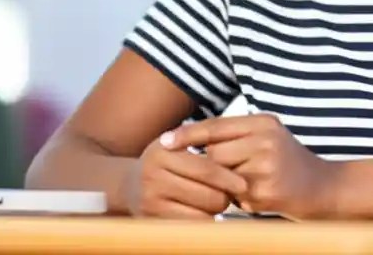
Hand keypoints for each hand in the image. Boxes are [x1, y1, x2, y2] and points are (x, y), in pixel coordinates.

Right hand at [121, 132, 248, 217]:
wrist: (129, 185)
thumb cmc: (162, 164)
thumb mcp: (174, 145)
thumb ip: (199, 144)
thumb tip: (236, 155)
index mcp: (162, 153)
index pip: (206, 168)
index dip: (228, 178)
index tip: (243, 184)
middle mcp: (153, 177)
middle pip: (207, 195)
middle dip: (224, 197)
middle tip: (228, 195)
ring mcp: (151, 202)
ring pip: (202, 215)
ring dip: (214, 212)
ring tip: (213, 204)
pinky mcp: (154, 221)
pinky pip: (191, 227)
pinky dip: (203, 222)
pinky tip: (202, 214)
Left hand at [162, 114, 339, 219]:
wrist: (326, 188)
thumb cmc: (288, 162)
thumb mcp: (267, 137)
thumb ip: (235, 135)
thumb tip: (189, 136)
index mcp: (263, 122)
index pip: (215, 126)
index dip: (187, 134)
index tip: (164, 141)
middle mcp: (265, 140)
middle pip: (214, 154)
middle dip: (216, 167)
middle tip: (237, 172)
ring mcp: (267, 166)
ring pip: (222, 176)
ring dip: (228, 184)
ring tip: (252, 183)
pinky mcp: (268, 191)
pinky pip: (236, 197)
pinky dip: (242, 200)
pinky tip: (262, 196)